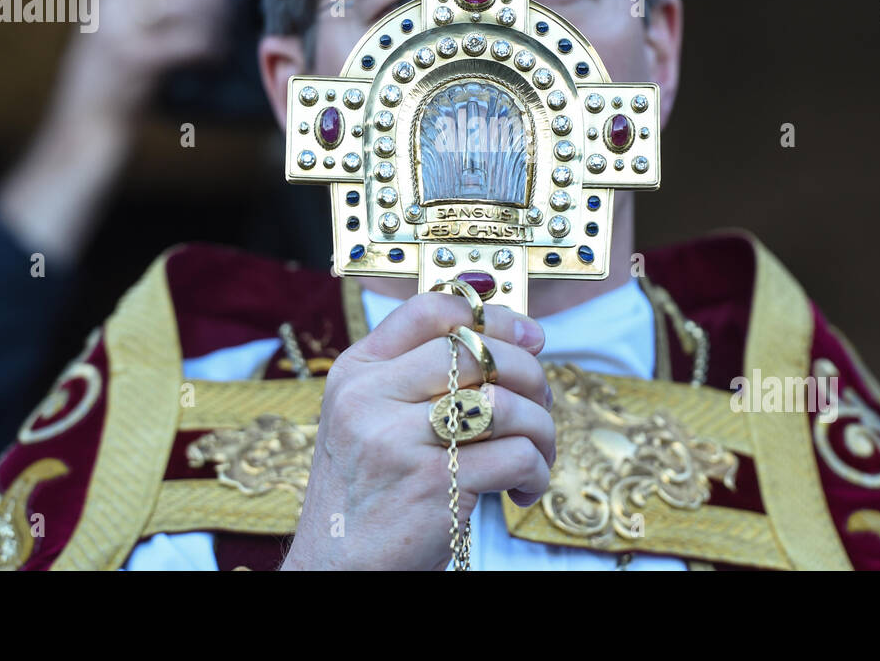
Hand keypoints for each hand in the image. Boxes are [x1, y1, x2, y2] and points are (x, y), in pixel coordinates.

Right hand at [0, 0, 232, 262]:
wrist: (81, 133)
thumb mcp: (120, 26)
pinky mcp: (129, 64)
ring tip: (221, 35)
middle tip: (228, 6)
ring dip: (216, 19)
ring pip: (184, 2)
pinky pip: (184, 41)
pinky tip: (212, 59)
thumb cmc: (116, 80)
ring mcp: (112, 30)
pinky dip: (208, 48)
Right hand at [281, 293, 553, 570]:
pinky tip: (521, 489)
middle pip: (477, 353)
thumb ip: (415, 379)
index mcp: (356, 372)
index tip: (529, 335)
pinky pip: (516, 456)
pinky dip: (535, 472)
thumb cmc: (368, 492)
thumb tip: (508, 342)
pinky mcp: (433, 484)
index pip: (430, 311)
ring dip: (541, 429)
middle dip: (530, 374)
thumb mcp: (368, 419)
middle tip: (540, 403)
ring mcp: (398, 440)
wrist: (338, 567)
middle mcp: (370, 398)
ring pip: (506, 404)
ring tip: (536, 453)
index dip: (491, 316)